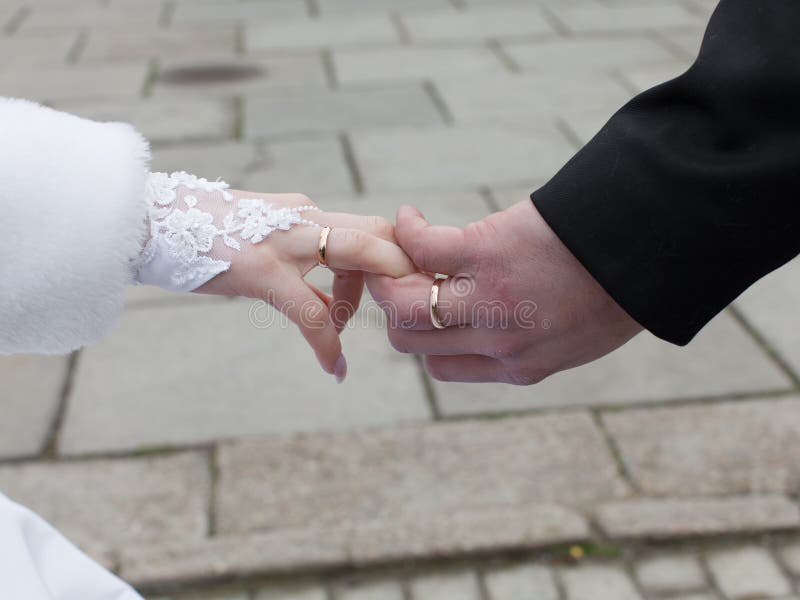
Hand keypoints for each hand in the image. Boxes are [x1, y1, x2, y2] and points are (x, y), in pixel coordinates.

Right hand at [196, 191, 415, 379]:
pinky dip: (329, 345)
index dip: (398, 257)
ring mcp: (284, 241)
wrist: (148, 223)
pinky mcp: (261, 270)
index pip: (372, 225)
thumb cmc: (205, 238)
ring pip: (359, 257)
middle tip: (405, 311)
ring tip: (336, 336)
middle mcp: (303, 218)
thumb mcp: (263, 245)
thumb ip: (300, 269)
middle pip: (380, 231)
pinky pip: (311, 313)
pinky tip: (334, 368)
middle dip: (404, 270)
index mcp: (305, 212)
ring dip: (364, 303)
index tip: (399, 294)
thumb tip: (328, 306)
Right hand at [365, 200, 641, 383]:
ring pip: (401, 302)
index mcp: (519, 366)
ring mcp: (489, 299)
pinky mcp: (487, 252)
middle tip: (400, 274)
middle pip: (410, 338)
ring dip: (387, 272)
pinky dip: (408, 230)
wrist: (650, 248)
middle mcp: (498, 340)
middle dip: (395, 307)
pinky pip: (422, 247)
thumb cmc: (617, 286)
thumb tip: (495, 329)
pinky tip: (412, 217)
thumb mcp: (577, 338)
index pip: (441, 367)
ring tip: (396, 249)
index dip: (425, 338)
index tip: (426, 307)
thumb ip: (531, 342)